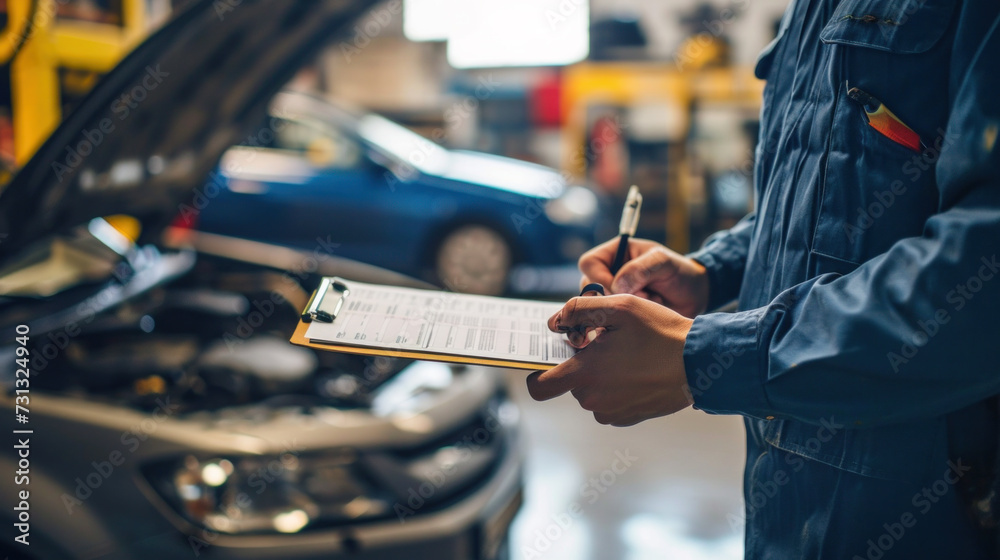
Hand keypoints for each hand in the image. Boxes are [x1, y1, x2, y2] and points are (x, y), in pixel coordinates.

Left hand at [526, 294, 693, 425]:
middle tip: (606, 343)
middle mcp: (594, 399)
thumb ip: (579, 310)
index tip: (548, 361)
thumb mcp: (619, 307)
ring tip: (627, 355)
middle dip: (582, 364)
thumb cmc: (660, 332)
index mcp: (585, 374)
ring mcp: (612, 411)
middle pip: (570, 383)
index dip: (536, 375)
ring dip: (601, 376)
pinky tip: (638, 370)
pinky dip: (617, 388)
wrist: (700, 362)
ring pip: (591, 392)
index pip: (539, 387)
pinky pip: (610, 402)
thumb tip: (554, 323)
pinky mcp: (629, 417)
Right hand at [578, 238, 709, 317]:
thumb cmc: (680, 273)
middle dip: (612, 297)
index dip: (599, 278)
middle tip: (639, 299)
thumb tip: (617, 285)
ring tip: (648, 305)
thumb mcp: (663, 263)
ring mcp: (612, 296)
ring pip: (596, 307)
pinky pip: (606, 322)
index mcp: (615, 254)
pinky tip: (644, 318)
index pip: (589, 263)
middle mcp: (609, 274)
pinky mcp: (618, 315)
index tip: (620, 288)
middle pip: (587, 287)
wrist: (695, 297)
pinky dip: (623, 323)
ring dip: (621, 310)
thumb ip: (640, 269)